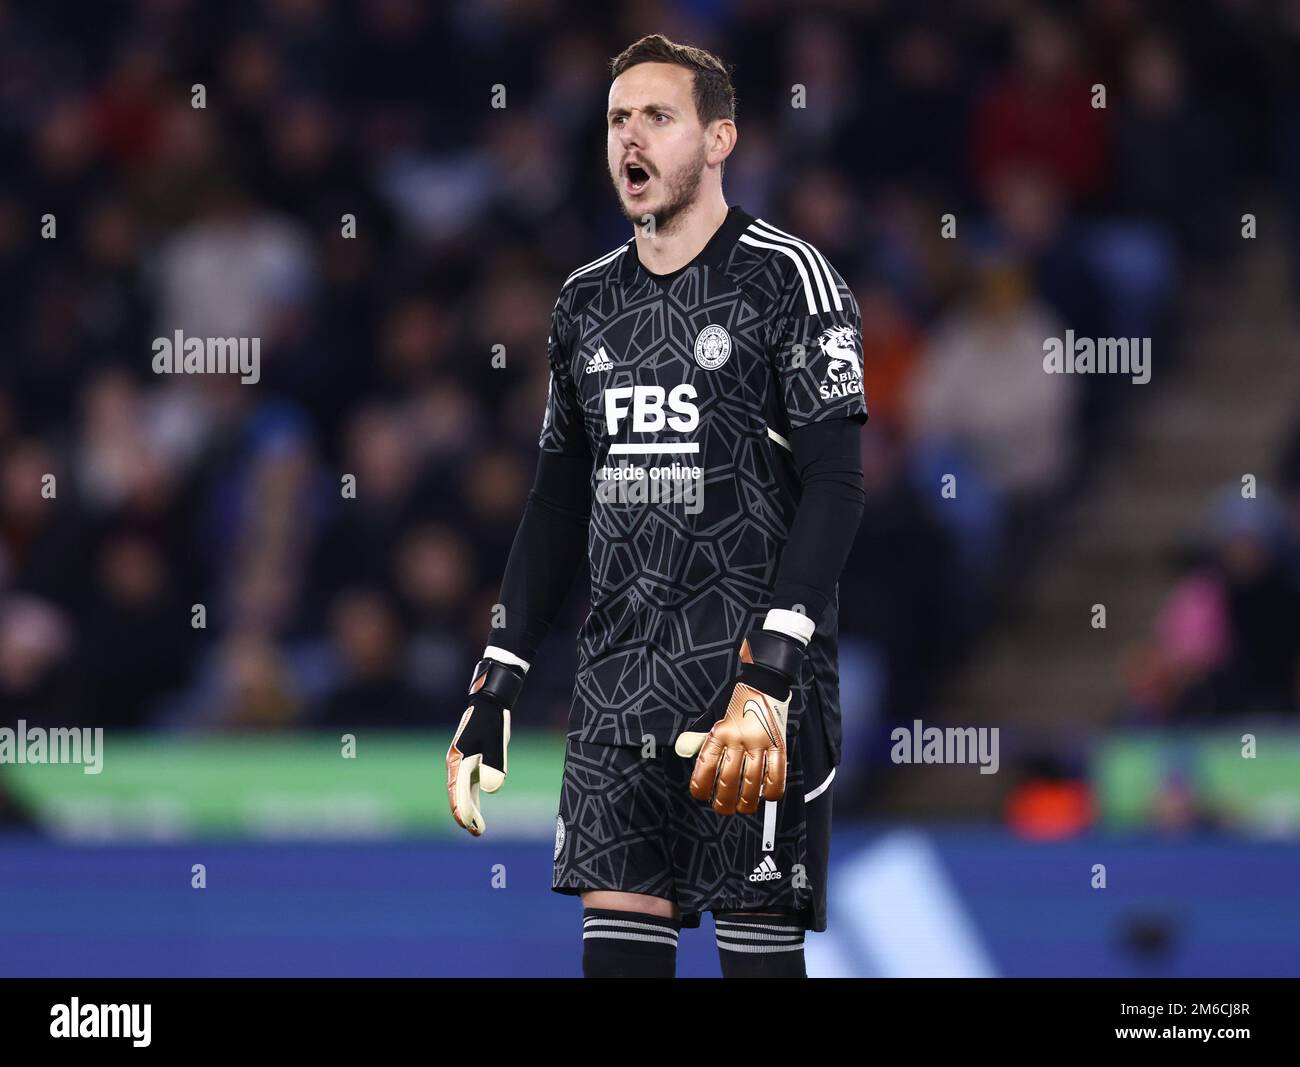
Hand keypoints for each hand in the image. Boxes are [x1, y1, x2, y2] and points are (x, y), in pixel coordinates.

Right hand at [446, 675, 512, 836]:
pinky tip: (477, 814)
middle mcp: (457, 764)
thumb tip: (491, 791)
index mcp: (459, 759)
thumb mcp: (496, 742)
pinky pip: (468, 788)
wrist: (489, 706)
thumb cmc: (492, 723)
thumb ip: (494, 765)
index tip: (467, 824)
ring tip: (477, 830)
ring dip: (469, 811)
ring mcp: (462, 765)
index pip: (458, 788)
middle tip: (474, 831)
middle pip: (458, 794)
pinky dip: (472, 801)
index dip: (462, 807)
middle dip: (465, 814)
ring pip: (462, 793)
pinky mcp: (470, 765)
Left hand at [674, 638, 793, 815]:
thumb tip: (682, 749)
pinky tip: (767, 797)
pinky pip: (777, 772)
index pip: (707, 764)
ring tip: (742, 809)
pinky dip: (772, 789)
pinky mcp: (779, 744)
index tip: (700, 795)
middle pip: (729, 778)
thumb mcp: (713, 714)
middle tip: (721, 809)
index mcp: (721, 731)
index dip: (701, 784)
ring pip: (752, 781)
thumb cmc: (736, 701)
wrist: (765, 682)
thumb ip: (699, 735)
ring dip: (747, 801)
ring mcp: (760, 742)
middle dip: (723, 800)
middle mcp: (739, 738)